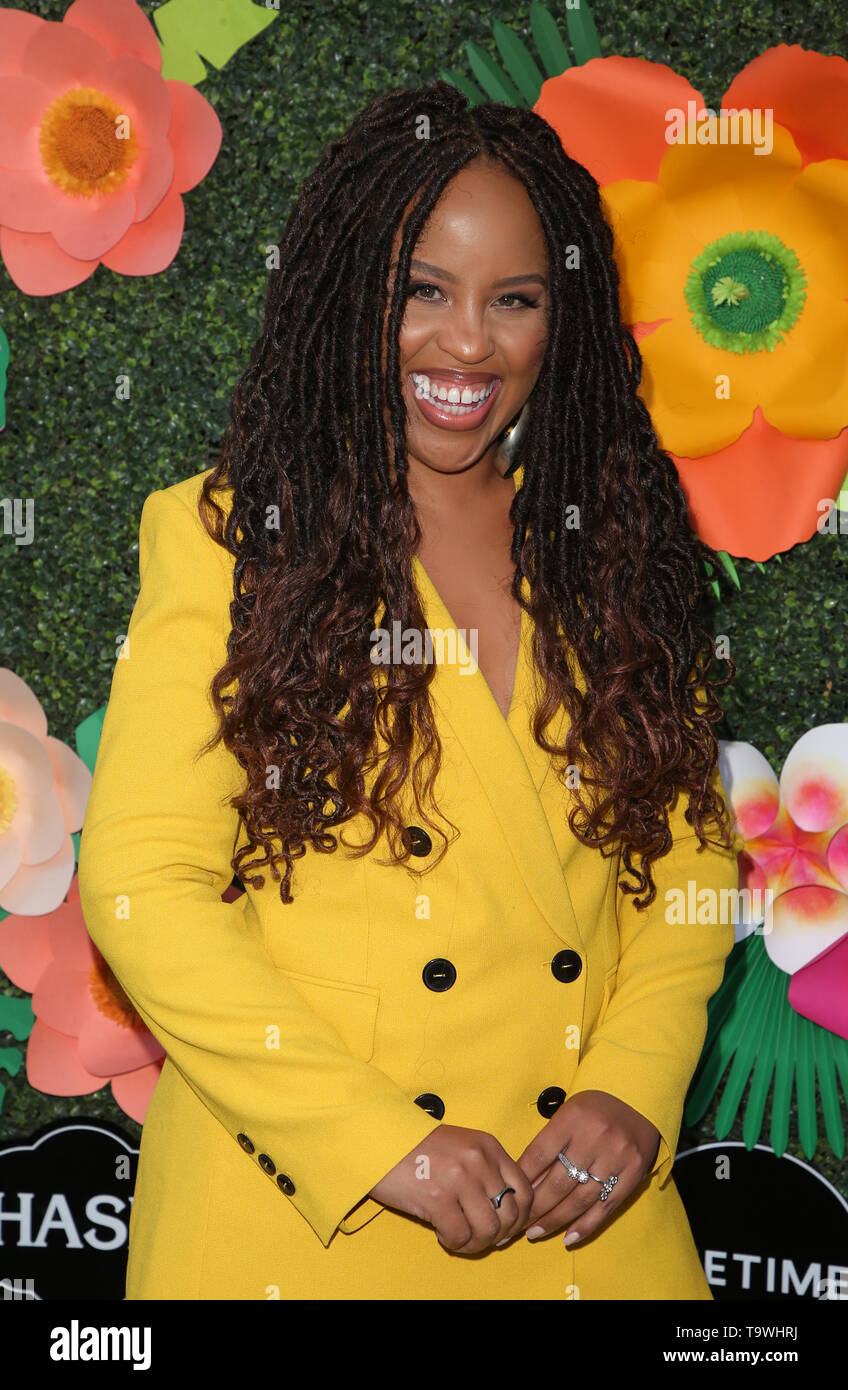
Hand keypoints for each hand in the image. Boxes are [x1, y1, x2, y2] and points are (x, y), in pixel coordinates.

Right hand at [369, 1123, 534, 1253]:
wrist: (380, 1140)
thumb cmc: (419, 1147)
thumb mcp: (462, 1147)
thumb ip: (486, 1170)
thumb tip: (506, 1211)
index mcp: (489, 1147)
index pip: (525, 1190)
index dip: (521, 1216)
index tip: (506, 1227)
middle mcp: (479, 1162)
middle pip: (510, 1214)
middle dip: (499, 1235)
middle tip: (481, 1237)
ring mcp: (459, 1180)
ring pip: (489, 1230)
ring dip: (477, 1243)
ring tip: (461, 1238)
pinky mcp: (437, 1199)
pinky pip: (460, 1237)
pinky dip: (455, 1243)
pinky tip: (443, 1234)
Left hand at [504, 1090, 659, 1246]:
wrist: (638, 1101)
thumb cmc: (593, 1109)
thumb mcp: (567, 1114)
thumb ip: (549, 1144)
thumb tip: (529, 1183)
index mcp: (572, 1118)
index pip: (539, 1155)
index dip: (522, 1179)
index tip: (508, 1196)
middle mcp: (594, 1138)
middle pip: (557, 1182)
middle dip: (534, 1207)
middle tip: (516, 1224)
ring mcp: (615, 1158)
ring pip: (579, 1200)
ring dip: (555, 1220)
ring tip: (535, 1232)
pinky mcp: (633, 1174)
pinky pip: (605, 1207)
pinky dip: (585, 1226)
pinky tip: (568, 1238)